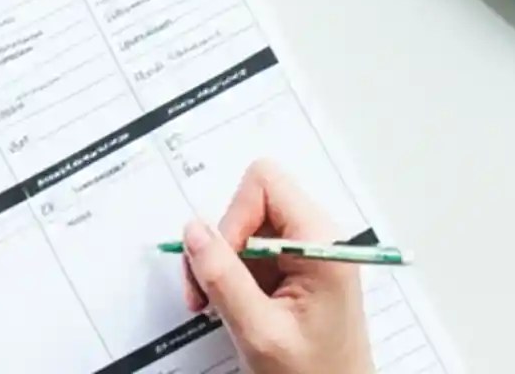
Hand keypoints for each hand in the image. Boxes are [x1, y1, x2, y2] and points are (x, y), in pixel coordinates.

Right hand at [181, 160, 373, 373]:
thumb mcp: (260, 331)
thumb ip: (223, 278)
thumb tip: (194, 231)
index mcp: (320, 243)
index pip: (265, 183)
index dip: (235, 216)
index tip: (226, 262)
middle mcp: (314, 238)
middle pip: (249, 203)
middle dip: (220, 243)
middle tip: (207, 289)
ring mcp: (301, 254)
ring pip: (241, 228)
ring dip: (217, 263)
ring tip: (210, 302)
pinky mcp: (289, 270)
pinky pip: (245, 252)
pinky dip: (226, 275)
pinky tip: (224, 305)